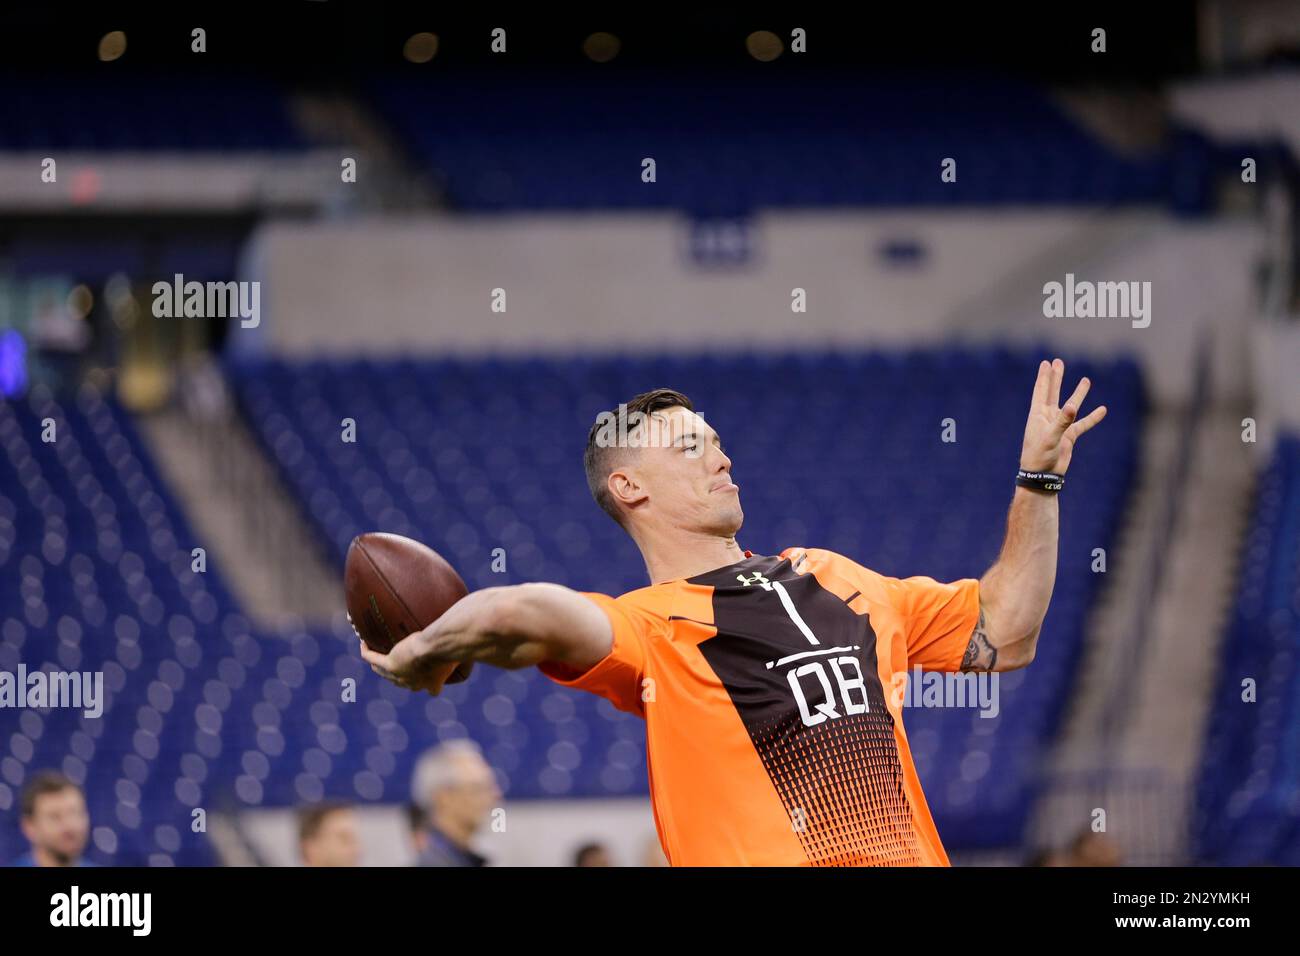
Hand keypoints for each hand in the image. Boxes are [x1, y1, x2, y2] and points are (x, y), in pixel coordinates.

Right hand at [357, 630, 461, 696]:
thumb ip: (470, 651)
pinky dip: (368, 652)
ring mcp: (400, 674)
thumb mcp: (464, 651)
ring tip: (374, 656)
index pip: (429, 688)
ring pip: (383, 672)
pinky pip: (373, 658)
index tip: (430, 679)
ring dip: (378, 664)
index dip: (428, 685)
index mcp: (432, 684)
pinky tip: (364, 644)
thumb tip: (489, 645)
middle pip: (402, 682)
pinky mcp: (390, 663)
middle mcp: (414, 684)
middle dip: (397, 675)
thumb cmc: (456, 648)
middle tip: (394, 665)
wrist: (439, 646)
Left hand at [1019, 358, 1106, 473]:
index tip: (1046, 363)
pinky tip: (1102, 409)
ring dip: (1078, 393)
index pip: (1041, 391)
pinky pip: (1083, 424)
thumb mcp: (1050, 438)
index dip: (1044, 376)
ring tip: (1086, 380)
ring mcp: (1059, 426)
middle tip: (1058, 362)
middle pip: (1053, 392)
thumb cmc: (1039, 457)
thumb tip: (1073, 406)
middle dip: (1056, 377)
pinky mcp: (1069, 437)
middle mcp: (1048, 418)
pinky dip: (1092, 418)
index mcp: (1038, 415)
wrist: (1043, 476)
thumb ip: (1062, 421)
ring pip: (1071, 406)